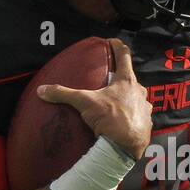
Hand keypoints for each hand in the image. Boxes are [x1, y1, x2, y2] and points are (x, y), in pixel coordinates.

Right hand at [37, 39, 151, 158]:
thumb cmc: (110, 119)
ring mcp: (145, 107)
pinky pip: (139, 114)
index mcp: (126, 81)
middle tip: (108, 79)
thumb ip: (64, 94)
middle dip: (120, 77)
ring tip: (114, 101)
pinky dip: (131, 114)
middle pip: (130, 78)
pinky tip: (123, 119)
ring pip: (136, 96)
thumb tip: (43, 90)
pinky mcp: (147, 122)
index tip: (111, 41)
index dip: (118, 46)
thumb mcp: (85, 103)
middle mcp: (139, 91)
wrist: (125, 147)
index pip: (124, 55)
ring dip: (127, 96)